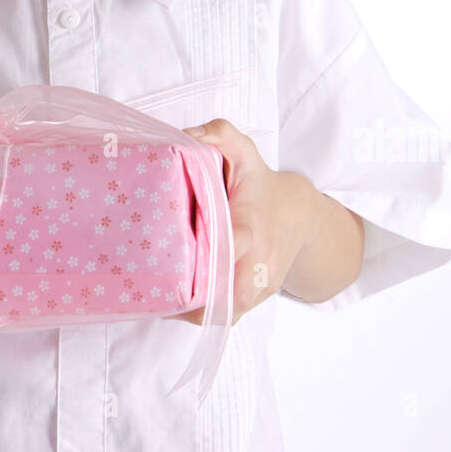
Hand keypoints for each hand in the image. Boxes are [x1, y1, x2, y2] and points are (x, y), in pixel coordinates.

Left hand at [165, 118, 317, 325]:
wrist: (301, 218)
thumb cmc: (263, 185)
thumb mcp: (245, 153)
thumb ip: (219, 135)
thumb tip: (187, 136)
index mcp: (249, 227)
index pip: (226, 250)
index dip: (198, 260)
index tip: (165, 259)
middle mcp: (256, 264)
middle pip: (218, 296)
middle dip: (184, 296)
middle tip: (148, 284)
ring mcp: (257, 287)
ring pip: (219, 313)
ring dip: (188, 309)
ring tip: (154, 296)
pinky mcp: (254, 300)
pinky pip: (224, 316)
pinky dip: (200, 313)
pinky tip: (173, 303)